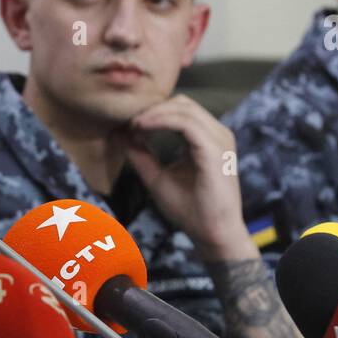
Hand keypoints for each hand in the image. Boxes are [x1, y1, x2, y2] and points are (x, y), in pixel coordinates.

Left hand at [118, 94, 253, 260]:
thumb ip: (140, 155)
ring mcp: (220, 139)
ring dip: (154, 114)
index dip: (152, 112)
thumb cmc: (191, 210)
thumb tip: (117, 134)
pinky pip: (186, 123)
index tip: (127, 125)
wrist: (212, 234)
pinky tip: (142, 129)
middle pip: (182, 103)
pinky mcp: (215, 149)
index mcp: (208, 139)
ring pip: (184, 108)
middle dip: (152, 109)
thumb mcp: (157, 177)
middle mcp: (217, 134)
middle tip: (128, 123)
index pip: (180, 110)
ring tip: (132, 126)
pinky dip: (161, 121)